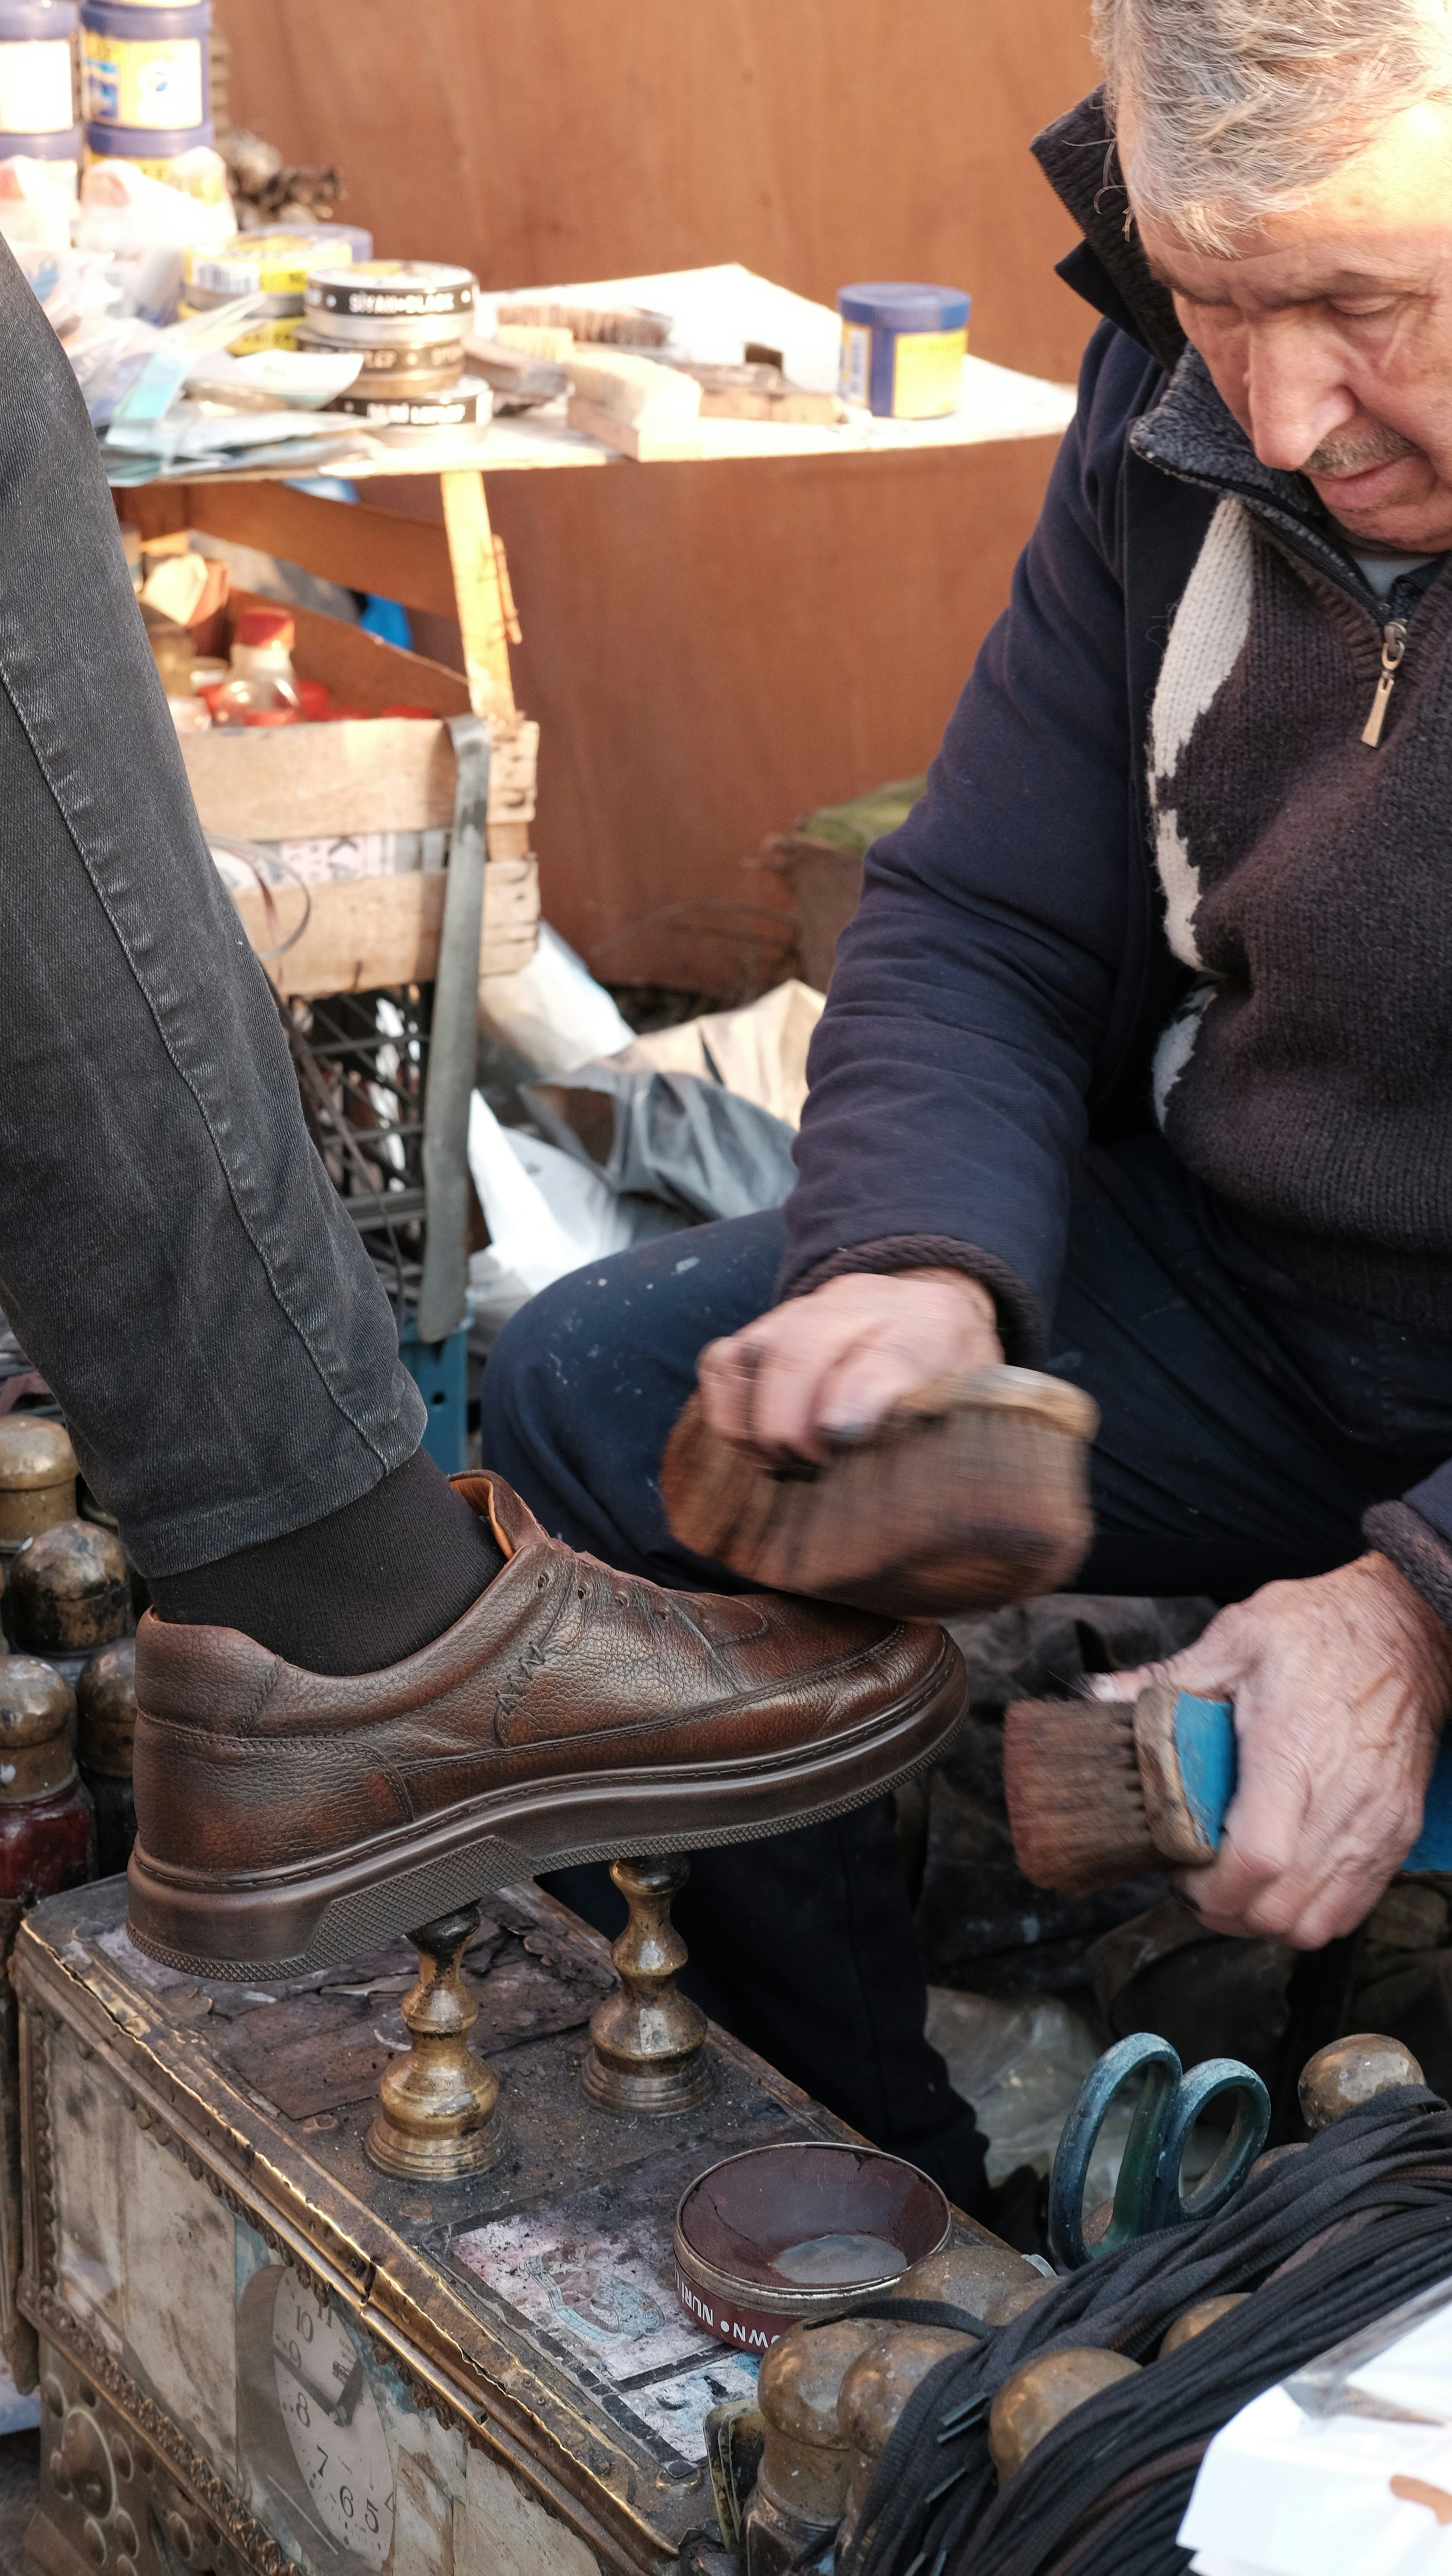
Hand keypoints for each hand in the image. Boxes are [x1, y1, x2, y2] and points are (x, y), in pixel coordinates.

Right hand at [697, 1268, 1003, 1463]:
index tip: (841, 1437)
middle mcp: (865, 1304)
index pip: (895, 1352)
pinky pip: (723, 1361)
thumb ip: (957, 1434)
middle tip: (810, 1469)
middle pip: (805, 1346)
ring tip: (779, 1464)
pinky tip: (753, 1447)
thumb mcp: (976, 1401)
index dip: (861, 1394)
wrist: (929, 1307)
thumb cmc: (951, 1376)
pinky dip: (726, 1410)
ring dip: (756, 1421)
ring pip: (756, 1352)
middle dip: (794, 1421)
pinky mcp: (766, 1326)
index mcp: (933, 1324)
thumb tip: (924, 1513)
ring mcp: (807, 1308)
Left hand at [1087, 1553, 1451, 1946]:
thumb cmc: (1319, 1631)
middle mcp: (1341, 1797)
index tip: (1181, 1875)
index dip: (1210, 1891)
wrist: (1405, 1627)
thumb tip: (1095, 1695)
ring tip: (1237, 1884)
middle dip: (1227, 1913)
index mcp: (1289, 1749)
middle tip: (1198, 1883)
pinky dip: (1312, 1911)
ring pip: (1319, 1922)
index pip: (1256, 1860)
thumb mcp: (1233, 1639)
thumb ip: (1162, 1679)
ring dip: (1268, 1919)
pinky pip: (1354, 1906)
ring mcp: (1376, 1822)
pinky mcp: (1398, 1831)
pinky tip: (1283, 1879)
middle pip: (1282, 1909)